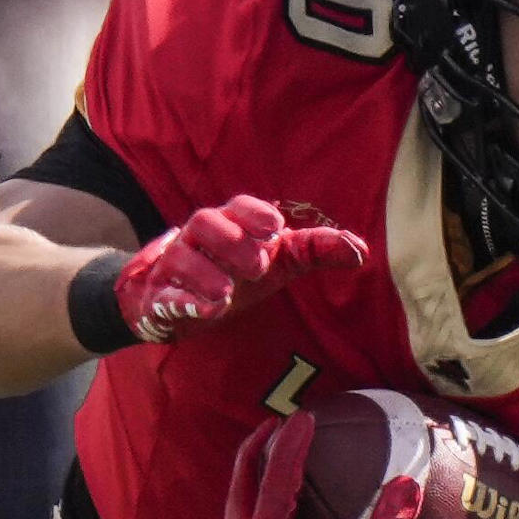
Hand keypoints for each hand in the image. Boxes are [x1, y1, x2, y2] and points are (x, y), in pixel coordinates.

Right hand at [112, 196, 371, 343]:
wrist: (171, 300)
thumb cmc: (233, 272)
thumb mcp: (277, 262)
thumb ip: (315, 251)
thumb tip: (361, 250)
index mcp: (228, 223)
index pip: (238, 207)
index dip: (254, 213)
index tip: (275, 227)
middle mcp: (197, 238)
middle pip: (206, 222)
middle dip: (233, 241)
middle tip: (259, 265)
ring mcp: (174, 266)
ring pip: (182, 258)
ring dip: (205, 273)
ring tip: (228, 294)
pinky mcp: (158, 297)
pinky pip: (165, 295)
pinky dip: (182, 302)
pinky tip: (206, 311)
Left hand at [221, 409, 431, 518]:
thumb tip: (410, 483)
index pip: (275, 483)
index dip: (291, 447)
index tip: (303, 417)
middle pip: (240, 486)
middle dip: (257, 451)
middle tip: (276, 424)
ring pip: (235, 507)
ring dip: (252, 477)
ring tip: (269, 452)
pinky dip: (254, 504)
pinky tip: (274, 500)